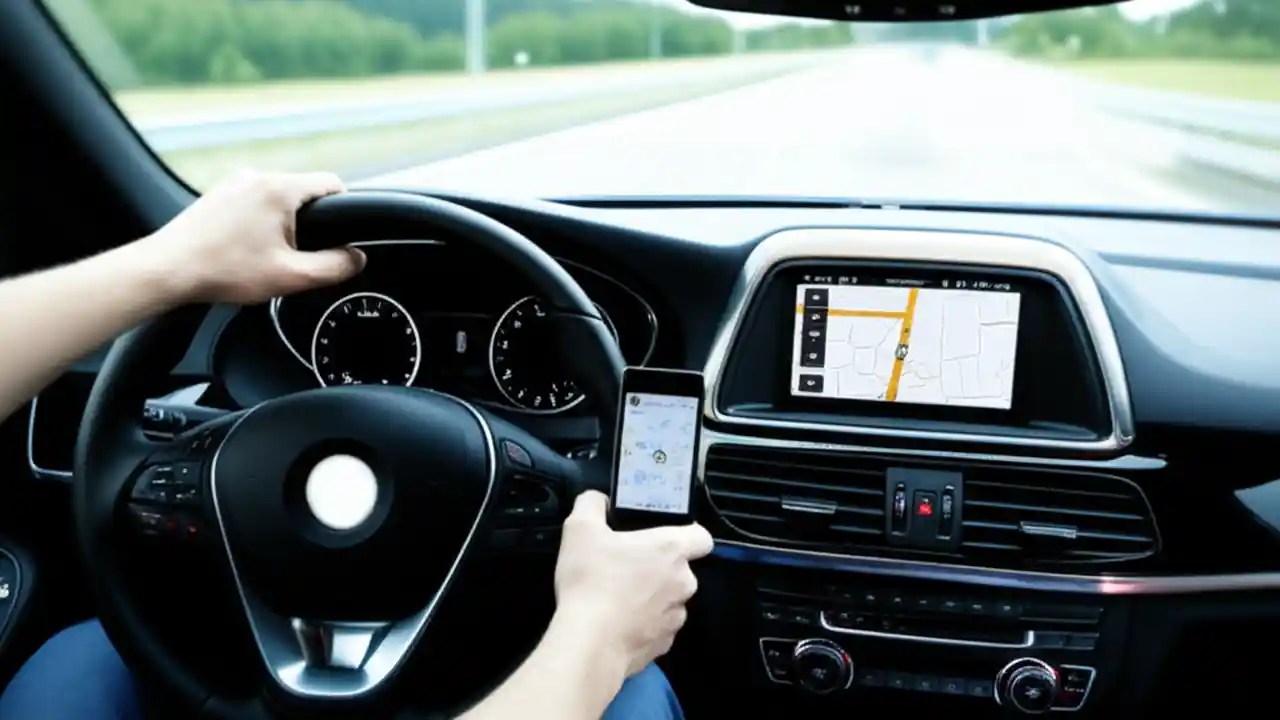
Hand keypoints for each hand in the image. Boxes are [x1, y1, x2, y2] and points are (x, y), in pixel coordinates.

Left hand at [141, 169, 364, 303]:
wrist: (168, 270)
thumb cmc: (224, 271)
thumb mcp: (291, 277)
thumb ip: (334, 267)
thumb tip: (357, 259)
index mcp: (280, 189)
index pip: (333, 183)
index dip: (345, 210)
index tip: (340, 235)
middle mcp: (257, 176)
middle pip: (304, 192)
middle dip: (308, 223)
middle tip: (295, 256)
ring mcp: (234, 182)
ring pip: (278, 198)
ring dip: (282, 223)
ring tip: (265, 255)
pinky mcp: (218, 193)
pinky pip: (254, 201)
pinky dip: (258, 222)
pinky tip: (245, 249)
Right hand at [553, 491, 713, 676]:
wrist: (590, 643)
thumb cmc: (591, 580)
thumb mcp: (580, 530)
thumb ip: (591, 505)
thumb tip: (597, 500)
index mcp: (671, 549)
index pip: (702, 537)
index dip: (687, 535)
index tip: (663, 538)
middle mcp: (683, 582)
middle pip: (681, 570)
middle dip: (659, 569)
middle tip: (626, 567)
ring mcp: (676, 617)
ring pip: (670, 601)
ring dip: (652, 599)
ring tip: (618, 599)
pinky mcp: (664, 645)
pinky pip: (658, 628)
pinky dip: (643, 625)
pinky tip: (617, 623)